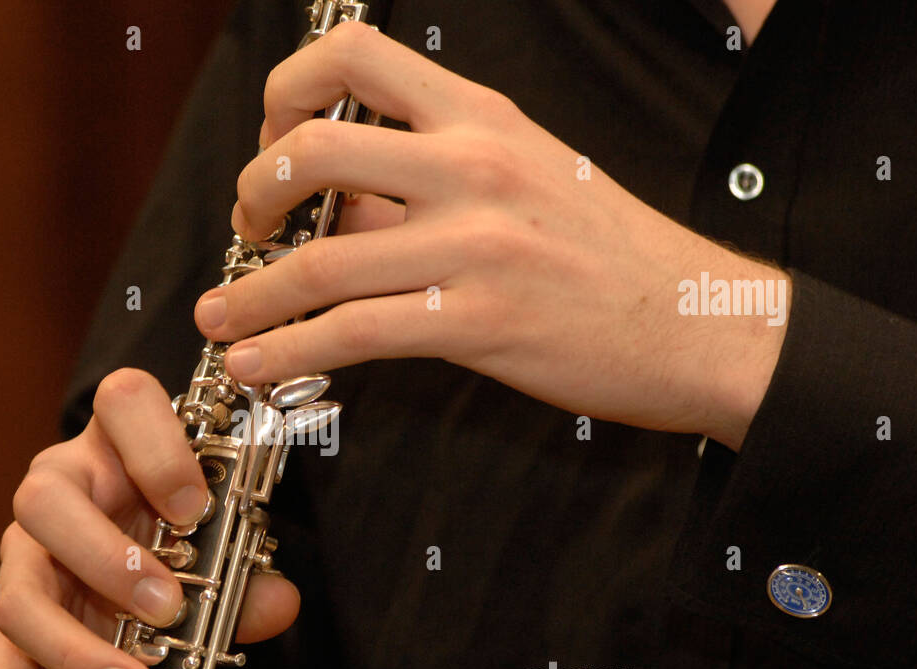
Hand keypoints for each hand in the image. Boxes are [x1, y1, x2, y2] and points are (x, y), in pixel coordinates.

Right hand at [0, 368, 299, 668]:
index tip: (195, 503)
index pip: (123, 401)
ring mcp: (26, 558)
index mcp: (118, 444)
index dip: (157, 446)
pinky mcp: (14, 624)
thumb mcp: (225, 537)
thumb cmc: (183, 527)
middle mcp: (60, 491)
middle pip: (44, 500)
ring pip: (18, 593)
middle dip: (107, 557)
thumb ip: (249, 567)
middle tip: (169, 606)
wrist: (140, 542)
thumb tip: (276, 603)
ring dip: (76, 646)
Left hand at [194, 21, 788, 450]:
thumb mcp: (530, 173)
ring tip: (218, 321)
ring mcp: (472, 244)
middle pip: (312, 149)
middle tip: (246, 232)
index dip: (285, 93)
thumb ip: (434, 174)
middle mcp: (470, 165)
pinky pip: (350, 332)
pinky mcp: (475, 323)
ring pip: (318, 259)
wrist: (698, 323)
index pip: (353, 55)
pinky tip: (255, 364)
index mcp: (481, 116)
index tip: (271, 144)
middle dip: (251, 194)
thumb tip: (343, 202)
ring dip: (249, 297)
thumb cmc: (611, 253)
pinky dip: (285, 350)